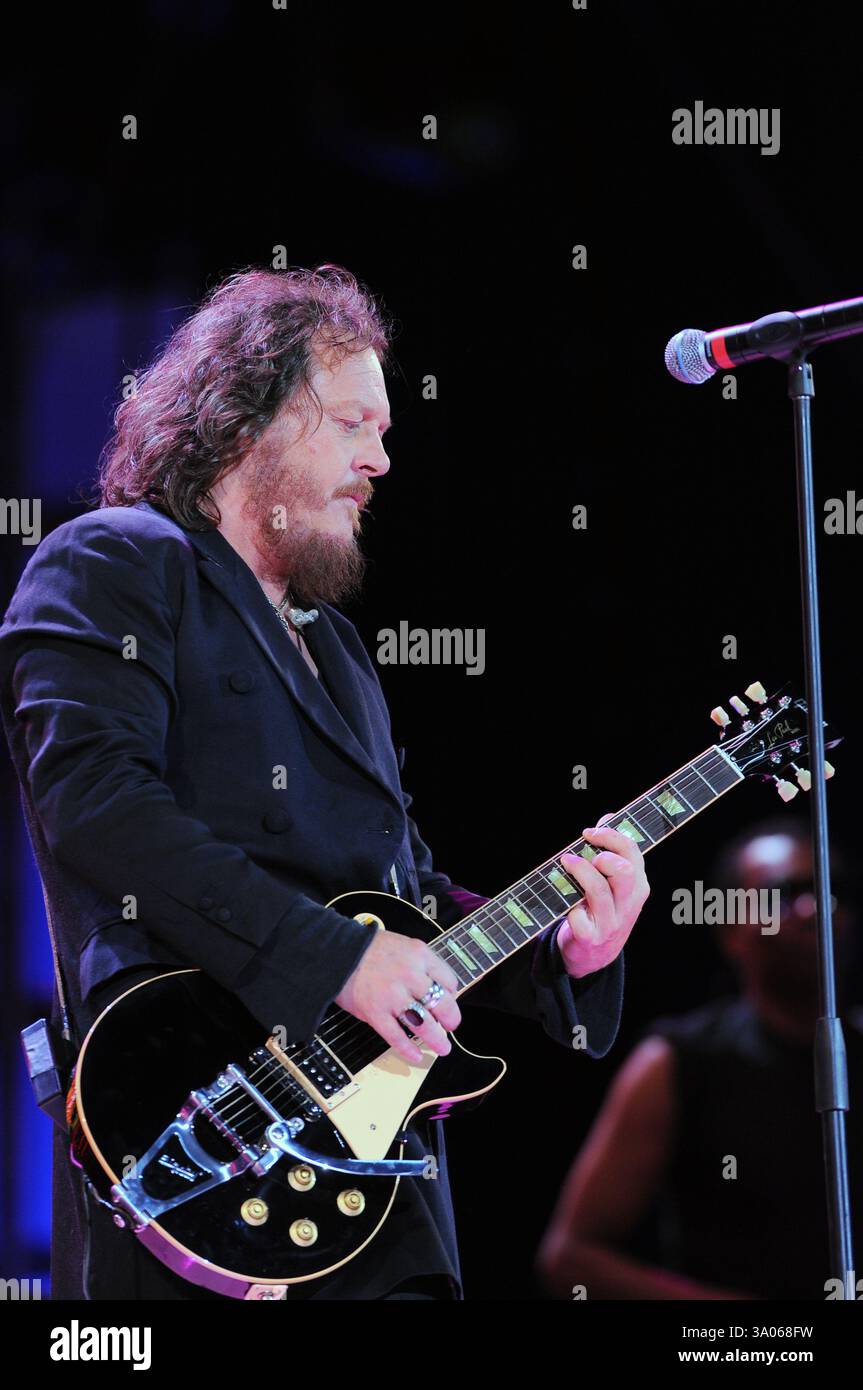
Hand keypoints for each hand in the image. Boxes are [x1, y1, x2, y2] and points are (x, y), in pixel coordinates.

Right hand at [334, 930, 461, 1064]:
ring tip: (442, 1047)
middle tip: (451, 1027)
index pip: (449, 981)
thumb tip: (437, 988)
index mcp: (419, 956)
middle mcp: (410, 976)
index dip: (451, 994)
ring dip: (436, 1040)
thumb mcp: (403, 946)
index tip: (448, 1001)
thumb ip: (421, 964)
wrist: (337, 951)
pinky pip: (397, 1037)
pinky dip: (408, 1049)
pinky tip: (415, 1055)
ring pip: (424, 1024)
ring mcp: (392, 996)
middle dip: (451, 1020)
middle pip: (442, 1004)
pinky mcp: (375, 1013)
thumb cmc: (369, 949)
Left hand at [555, 815, 649, 978]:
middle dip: (601, 856)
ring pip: (599, 890)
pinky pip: (578, 916)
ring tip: (566, 863)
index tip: (589, 833)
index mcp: (638, 886)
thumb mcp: (612, 883)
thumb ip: (611, 851)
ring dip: (579, 872)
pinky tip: (567, 906)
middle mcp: (629, 904)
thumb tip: (608, 816)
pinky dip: (569, 907)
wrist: (593, 954)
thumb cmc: (600, 909)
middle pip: (623, 871)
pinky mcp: (592, 937)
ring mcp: (611, 922)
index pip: (632, 852)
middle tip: (583, 854)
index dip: (609, 836)